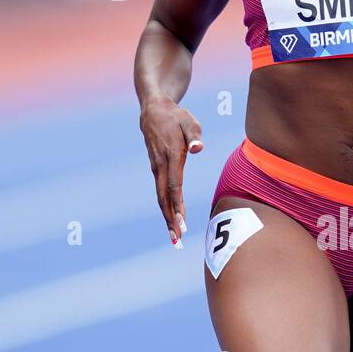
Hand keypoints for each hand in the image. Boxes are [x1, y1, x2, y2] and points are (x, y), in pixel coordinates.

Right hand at [138, 94, 203, 246]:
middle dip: (170, 221)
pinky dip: (166, 207)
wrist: (153, 110)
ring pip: (161, 197)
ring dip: (167, 218)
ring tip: (175, 238)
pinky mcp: (156, 169)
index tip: (182, 223)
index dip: (177, 205)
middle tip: (176, 241)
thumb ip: (195, 135)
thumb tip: (198, 148)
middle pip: (164, 198)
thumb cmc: (176, 116)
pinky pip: (161, 191)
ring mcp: (156, 168)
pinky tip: (172, 219)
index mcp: (170, 156)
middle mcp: (160, 165)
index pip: (174, 186)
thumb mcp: (189, 120)